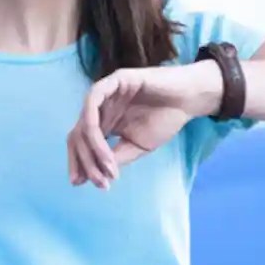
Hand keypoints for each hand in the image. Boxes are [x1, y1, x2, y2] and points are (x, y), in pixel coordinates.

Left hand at [67, 62, 221, 188]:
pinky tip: (103, 143)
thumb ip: (115, 157)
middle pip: (77, 135)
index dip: (77, 162)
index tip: (80, 184)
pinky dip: (93, 125)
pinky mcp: (114, 80)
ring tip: (108, 167)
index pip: (80, 142)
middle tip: (99, 182)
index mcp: (104, 122)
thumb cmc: (165, 120)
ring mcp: (105, 93)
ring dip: (92, 148)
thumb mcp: (137, 146)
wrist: (188, 100)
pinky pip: (93, 100)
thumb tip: (92, 175)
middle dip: (84, 160)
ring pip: (83, 122)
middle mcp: (100, 108)